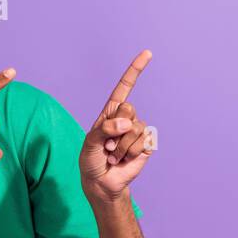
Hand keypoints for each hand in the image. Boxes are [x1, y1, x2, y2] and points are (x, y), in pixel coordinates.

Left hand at [80, 49, 153, 203]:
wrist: (102, 183)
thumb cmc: (91, 161)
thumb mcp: (90, 144)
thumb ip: (104, 130)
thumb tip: (125, 123)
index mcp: (110, 113)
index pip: (124, 87)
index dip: (135, 70)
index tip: (147, 54)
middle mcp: (125, 118)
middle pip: (129, 109)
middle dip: (116, 129)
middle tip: (108, 145)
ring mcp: (137, 131)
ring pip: (135, 129)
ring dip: (121, 147)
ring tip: (114, 155)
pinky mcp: (146, 145)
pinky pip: (144, 142)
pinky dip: (131, 153)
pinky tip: (124, 159)